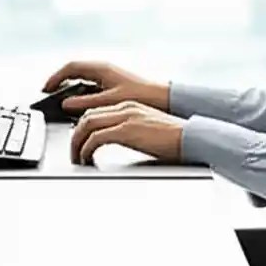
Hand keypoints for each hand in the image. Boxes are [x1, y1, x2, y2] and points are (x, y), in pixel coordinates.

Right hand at [43, 61, 170, 114]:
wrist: (164, 98)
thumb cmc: (142, 95)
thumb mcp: (110, 100)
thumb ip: (87, 103)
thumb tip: (66, 104)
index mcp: (102, 68)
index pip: (71, 67)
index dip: (56, 78)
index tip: (46, 89)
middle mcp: (104, 69)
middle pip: (74, 72)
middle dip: (60, 83)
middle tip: (50, 95)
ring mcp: (109, 76)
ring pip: (82, 80)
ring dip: (71, 89)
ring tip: (62, 102)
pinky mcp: (114, 85)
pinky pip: (91, 86)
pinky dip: (81, 94)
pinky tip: (80, 106)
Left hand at [69, 101, 184, 165]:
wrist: (191, 138)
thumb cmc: (175, 140)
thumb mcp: (149, 131)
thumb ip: (131, 132)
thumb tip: (116, 142)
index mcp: (131, 106)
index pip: (97, 112)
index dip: (83, 127)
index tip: (79, 141)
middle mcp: (125, 107)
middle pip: (87, 117)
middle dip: (75, 136)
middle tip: (74, 152)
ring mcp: (125, 117)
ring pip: (86, 125)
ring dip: (77, 143)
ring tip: (77, 158)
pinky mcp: (127, 130)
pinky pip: (95, 138)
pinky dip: (86, 149)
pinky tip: (87, 159)